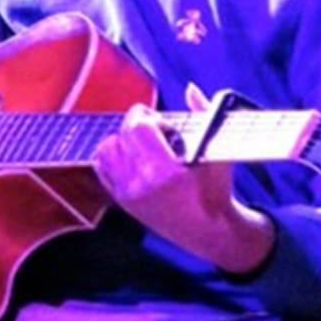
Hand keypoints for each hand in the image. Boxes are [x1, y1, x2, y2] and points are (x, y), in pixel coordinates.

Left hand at [93, 83, 273, 274]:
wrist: (211, 232)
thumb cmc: (217, 190)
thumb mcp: (217, 152)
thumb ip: (204, 114)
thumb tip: (190, 88)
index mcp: (166, 172)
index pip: (137, 126)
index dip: (147, 116)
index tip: (162, 122)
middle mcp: (142, 183)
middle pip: (122, 134)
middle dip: (137, 125)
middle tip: (155, 131)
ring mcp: (129, 194)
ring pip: (107, 149)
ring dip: (122, 140)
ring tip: (144, 144)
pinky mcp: (123, 201)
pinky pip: (102, 167)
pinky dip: (113, 155)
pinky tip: (132, 156)